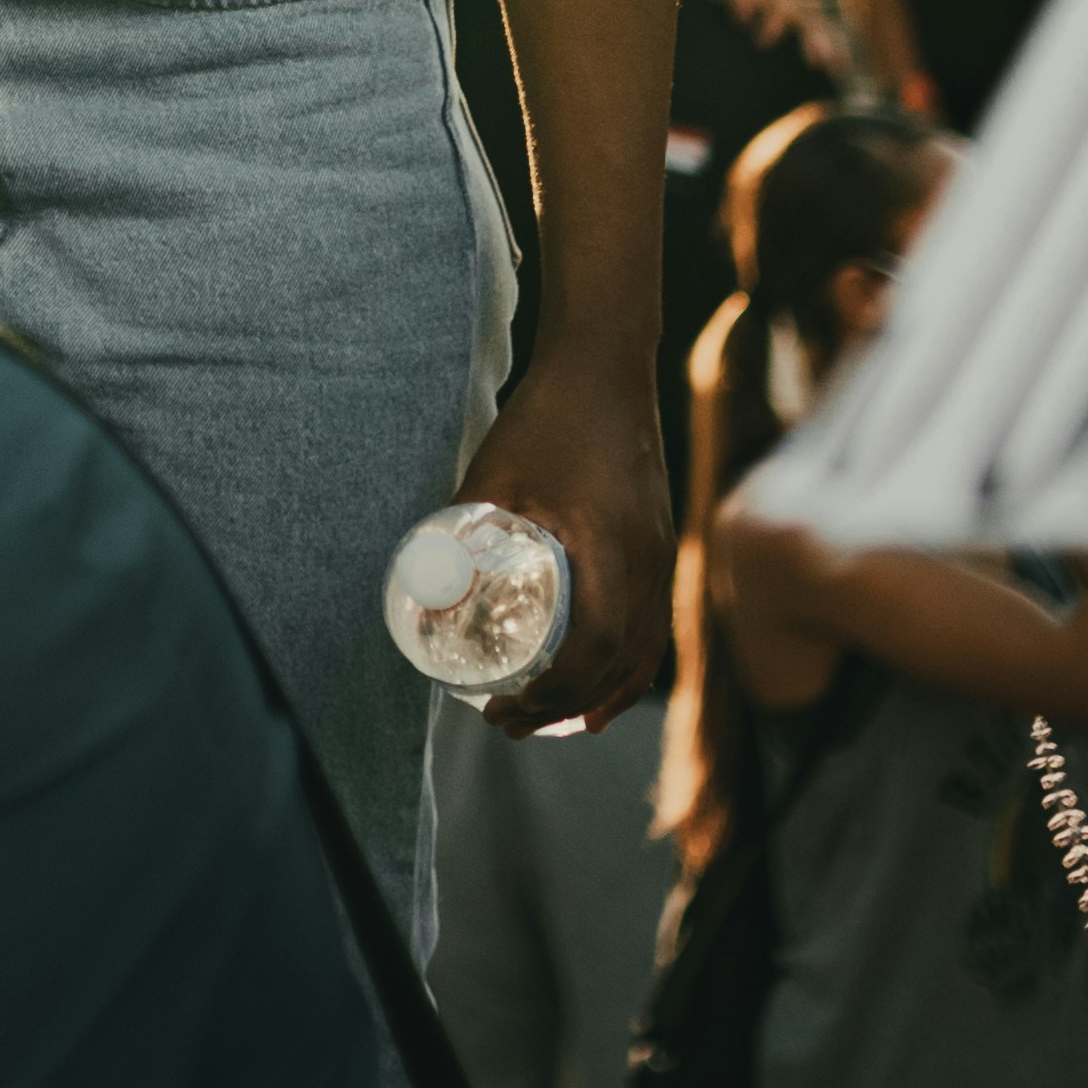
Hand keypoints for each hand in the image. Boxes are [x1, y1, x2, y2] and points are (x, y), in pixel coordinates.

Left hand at [469, 351, 671, 736]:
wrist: (606, 365)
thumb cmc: (548, 417)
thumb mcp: (494, 476)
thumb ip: (464, 531)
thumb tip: (425, 593)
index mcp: (609, 552)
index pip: (592, 651)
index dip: (551, 694)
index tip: (503, 707)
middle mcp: (648, 566)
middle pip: (619, 667)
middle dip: (565, 708)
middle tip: (508, 721)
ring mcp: (662, 558)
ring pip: (644, 654)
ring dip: (600, 697)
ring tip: (549, 719)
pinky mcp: (662, 548)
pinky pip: (654, 628)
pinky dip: (628, 666)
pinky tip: (602, 683)